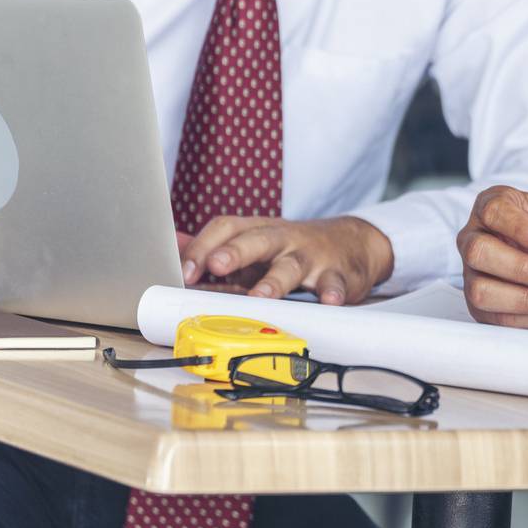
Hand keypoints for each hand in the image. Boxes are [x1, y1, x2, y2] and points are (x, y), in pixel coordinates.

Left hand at [179, 216, 393, 304]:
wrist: (354, 243)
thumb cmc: (295, 248)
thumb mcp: (256, 242)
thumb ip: (216, 248)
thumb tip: (172, 244)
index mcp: (260, 231)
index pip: (227, 227)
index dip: (204, 246)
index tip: (184, 271)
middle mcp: (284, 240)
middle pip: (258, 239)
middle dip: (235, 252)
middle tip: (216, 266)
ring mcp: (312, 256)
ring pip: (292, 265)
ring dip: (276, 280)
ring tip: (261, 295)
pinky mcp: (338, 274)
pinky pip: (335, 283)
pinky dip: (332, 291)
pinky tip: (328, 300)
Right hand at [457, 185, 527, 327]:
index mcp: (494, 204)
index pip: (493, 211)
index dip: (521, 229)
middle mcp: (475, 237)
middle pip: (478, 252)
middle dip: (520, 268)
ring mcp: (474, 272)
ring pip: (481, 290)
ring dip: (524, 299)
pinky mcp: (481, 304)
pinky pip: (495, 317)